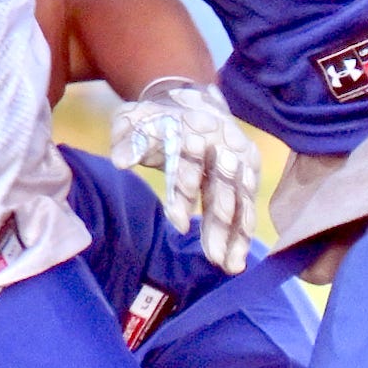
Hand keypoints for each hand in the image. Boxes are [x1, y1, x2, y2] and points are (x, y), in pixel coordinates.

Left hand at [110, 76, 257, 272]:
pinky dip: (243, 233)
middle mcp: (221, 144)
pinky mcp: (247, 173)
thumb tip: (120, 161)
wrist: (191, 102)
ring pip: (239, 200)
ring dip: (236, 234)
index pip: (188, 162)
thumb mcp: (134, 121)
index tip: (175, 223)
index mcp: (191, 128)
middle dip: (218, 222)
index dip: (183, 190)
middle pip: (220, 185)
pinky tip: (238, 259)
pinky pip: (247, 205)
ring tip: (230, 266)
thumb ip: (128, 140)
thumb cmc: (157, 119)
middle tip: (213, 256)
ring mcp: (238, 159)